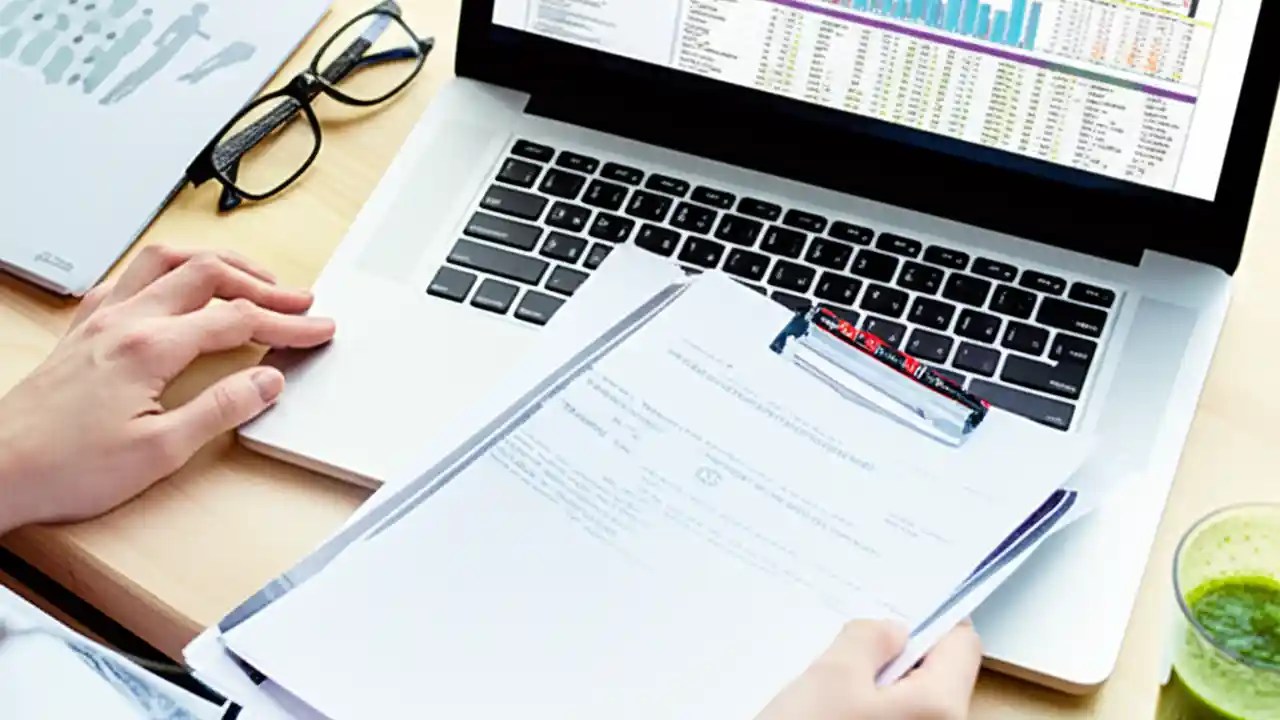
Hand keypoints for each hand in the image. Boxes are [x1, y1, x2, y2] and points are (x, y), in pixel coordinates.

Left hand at [0, 246, 334, 533]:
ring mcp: (100, 320)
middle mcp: (124, 321)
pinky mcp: (83, 329)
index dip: (287, 323)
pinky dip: (169, 271)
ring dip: (216, 263)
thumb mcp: (160, 452)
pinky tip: (178, 287)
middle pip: (208, 275)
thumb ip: (221, 410)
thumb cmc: (64, 468)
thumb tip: (266, 382)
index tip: (318, 329)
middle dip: (263, 284)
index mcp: (148, 348)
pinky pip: (131, 277)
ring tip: (250, 277)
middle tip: (299, 299)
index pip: (237, 320)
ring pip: (167, 261)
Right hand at [756, 620, 981, 719]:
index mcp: (940, 706)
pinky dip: (871, 702)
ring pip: (913, 694)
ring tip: (838, 677)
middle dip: (899, 649)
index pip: (963, 643)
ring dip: (879, 677)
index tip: (902, 605)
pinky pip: (895, 715)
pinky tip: (836, 704)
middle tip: (856, 641)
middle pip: (939, 671)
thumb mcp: (833, 673)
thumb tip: (892, 629)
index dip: (934, 617)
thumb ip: (870, 638)